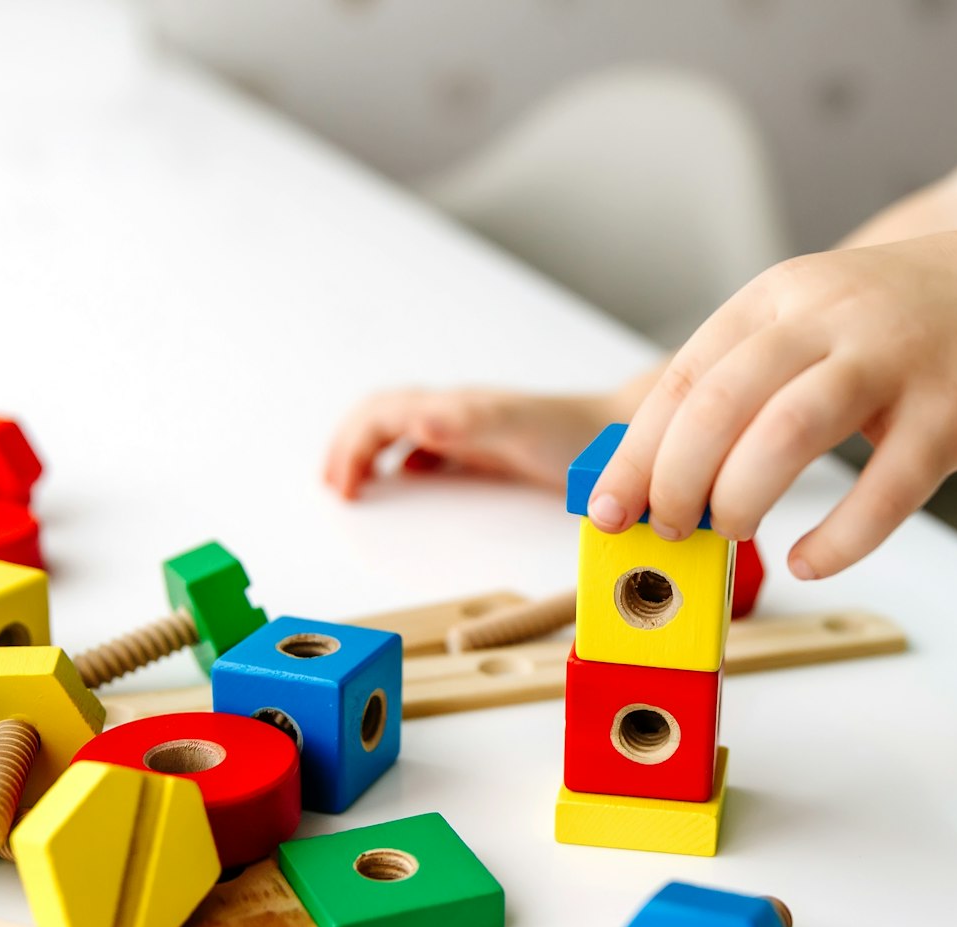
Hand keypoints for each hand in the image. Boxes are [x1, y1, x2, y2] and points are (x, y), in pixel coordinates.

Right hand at [323, 388, 620, 498]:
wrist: (624, 435)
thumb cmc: (576, 435)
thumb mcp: (518, 429)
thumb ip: (468, 424)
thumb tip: (418, 424)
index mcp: (454, 408)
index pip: (381, 415)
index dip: (351, 448)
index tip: (342, 487)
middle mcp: (457, 413)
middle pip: (381, 416)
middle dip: (348, 446)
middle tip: (332, 485)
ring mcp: (471, 427)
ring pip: (401, 428)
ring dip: (369, 449)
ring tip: (352, 480)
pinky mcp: (488, 444)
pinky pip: (431, 445)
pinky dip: (403, 458)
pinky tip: (409, 476)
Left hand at [587, 230, 956, 576]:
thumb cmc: (914, 328)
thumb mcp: (821, 321)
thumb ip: (753, 380)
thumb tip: (667, 470)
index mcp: (783, 296)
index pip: (686, 375)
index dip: (639, 450)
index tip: (609, 509)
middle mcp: (831, 317)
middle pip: (721, 403)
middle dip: (678, 480)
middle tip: (671, 531)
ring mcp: (895, 361)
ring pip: (788, 431)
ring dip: (742, 496)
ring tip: (732, 533)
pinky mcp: (954, 413)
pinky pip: (886, 488)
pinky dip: (839, 538)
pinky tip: (810, 559)